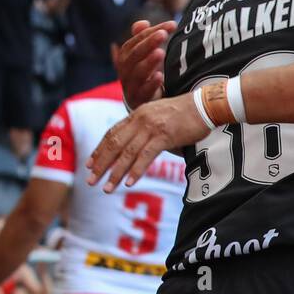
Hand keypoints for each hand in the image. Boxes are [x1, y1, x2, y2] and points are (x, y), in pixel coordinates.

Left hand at [87, 93, 208, 191]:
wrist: (204, 105)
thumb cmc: (185, 113)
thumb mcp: (159, 116)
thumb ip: (146, 127)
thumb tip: (137, 144)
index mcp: (137, 114)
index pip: (112, 133)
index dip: (99, 150)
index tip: (89, 164)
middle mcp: (140, 119)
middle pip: (114, 145)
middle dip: (101, 164)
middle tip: (90, 180)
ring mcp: (151, 127)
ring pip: (127, 153)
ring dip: (115, 173)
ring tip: (107, 188)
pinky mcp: (164, 136)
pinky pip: (146, 156)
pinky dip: (136, 170)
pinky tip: (129, 183)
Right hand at [117, 18, 173, 107]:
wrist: (142, 101)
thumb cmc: (145, 73)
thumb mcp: (143, 55)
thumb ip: (143, 38)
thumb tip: (143, 23)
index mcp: (126, 57)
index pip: (136, 41)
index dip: (151, 31)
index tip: (172, 25)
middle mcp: (125, 70)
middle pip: (135, 55)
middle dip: (148, 43)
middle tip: (163, 34)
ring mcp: (131, 86)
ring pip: (137, 73)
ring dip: (149, 62)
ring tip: (160, 52)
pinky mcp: (139, 100)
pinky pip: (143, 92)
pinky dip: (151, 84)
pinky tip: (160, 76)